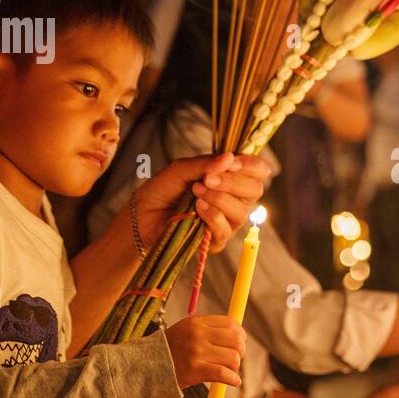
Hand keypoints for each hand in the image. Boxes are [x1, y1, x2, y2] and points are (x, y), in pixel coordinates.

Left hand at [132, 153, 270, 253]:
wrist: (142, 215)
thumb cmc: (163, 190)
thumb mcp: (181, 169)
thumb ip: (205, 164)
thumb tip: (229, 157)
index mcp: (231, 179)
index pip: (257, 171)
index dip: (251, 165)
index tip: (233, 162)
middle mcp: (235, 200)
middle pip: (255, 190)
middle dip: (233, 182)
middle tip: (207, 178)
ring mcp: (229, 221)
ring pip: (241, 211)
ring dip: (219, 198)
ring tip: (196, 192)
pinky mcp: (217, 240)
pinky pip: (225, 228)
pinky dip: (212, 215)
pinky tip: (196, 209)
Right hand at [166, 315, 244, 389]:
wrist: (147, 366)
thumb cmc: (170, 350)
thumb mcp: (186, 330)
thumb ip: (208, 329)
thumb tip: (237, 335)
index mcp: (197, 322)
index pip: (230, 323)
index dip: (241, 334)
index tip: (241, 342)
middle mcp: (198, 334)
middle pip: (236, 340)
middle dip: (241, 351)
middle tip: (236, 359)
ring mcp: (196, 352)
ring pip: (233, 358)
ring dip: (235, 367)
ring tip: (229, 371)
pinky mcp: (195, 370)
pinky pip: (224, 374)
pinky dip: (233, 379)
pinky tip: (233, 381)